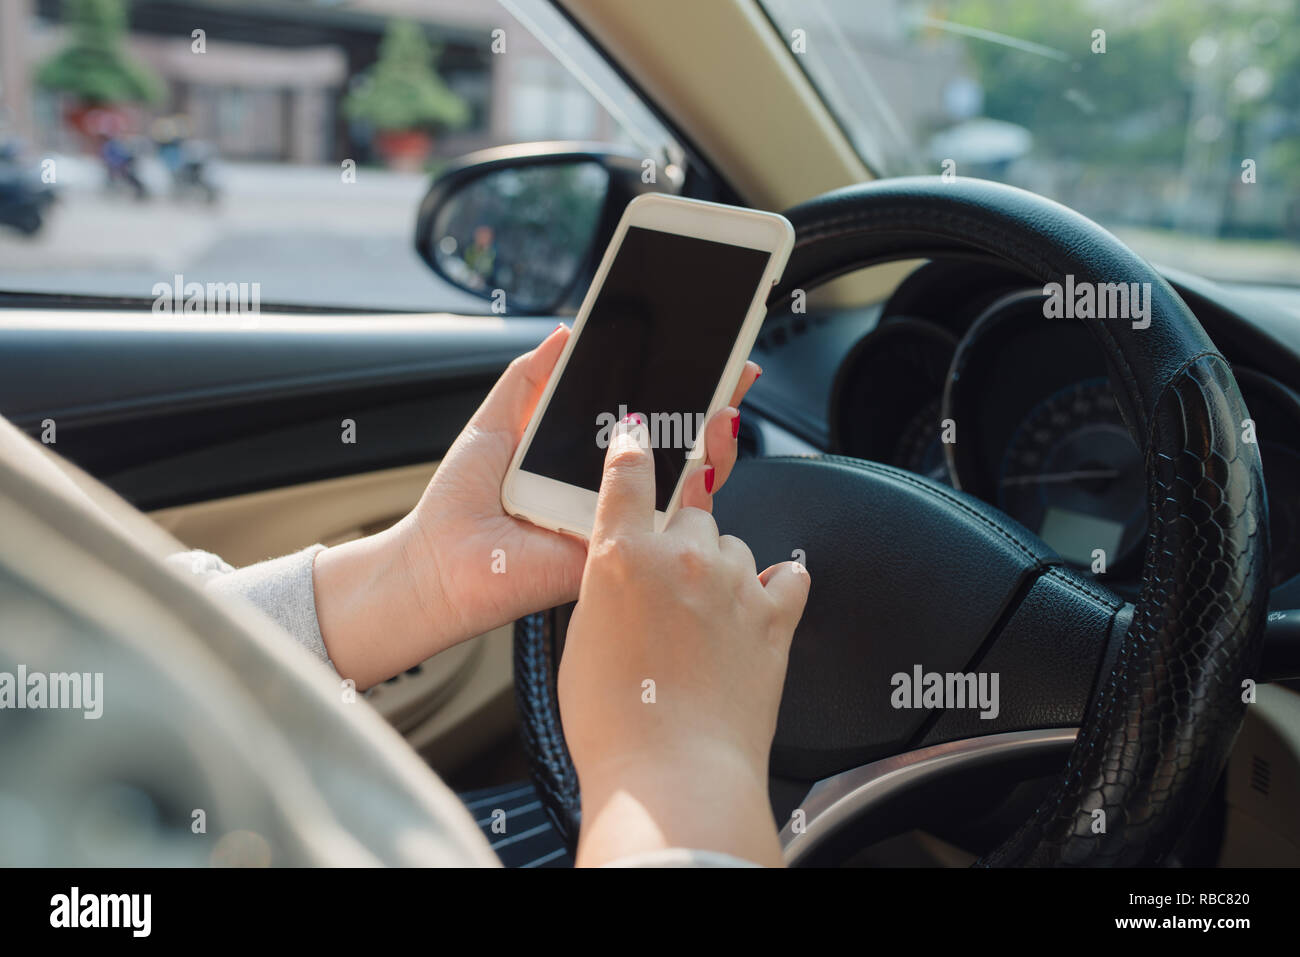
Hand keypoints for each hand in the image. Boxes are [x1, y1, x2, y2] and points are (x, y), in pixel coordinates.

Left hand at [313, 324, 762, 687]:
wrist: (437, 563)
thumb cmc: (457, 506)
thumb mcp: (495, 423)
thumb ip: (530, 379)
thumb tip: (564, 333)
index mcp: (583, 462)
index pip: (644, 422)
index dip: (677, 391)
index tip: (703, 357)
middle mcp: (608, 492)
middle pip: (677, 449)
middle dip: (712, 409)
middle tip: (731, 373)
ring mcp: (619, 523)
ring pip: (687, 485)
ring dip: (716, 444)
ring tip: (722, 408)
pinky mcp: (621, 550)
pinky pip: (666, 524)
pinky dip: (692, 490)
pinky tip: (703, 454)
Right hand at [560, 416, 809, 866]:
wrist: (674, 773)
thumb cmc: (615, 722)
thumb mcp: (581, 640)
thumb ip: (607, 588)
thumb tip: (626, 576)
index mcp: (621, 554)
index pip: (630, 472)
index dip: (633, 447)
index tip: (638, 434)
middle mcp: (683, 553)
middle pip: (691, 509)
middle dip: (680, 536)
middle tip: (667, 585)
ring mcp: (735, 580)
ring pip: (735, 544)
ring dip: (722, 566)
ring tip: (704, 621)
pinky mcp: (776, 614)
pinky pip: (788, 574)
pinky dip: (775, 586)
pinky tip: (759, 606)